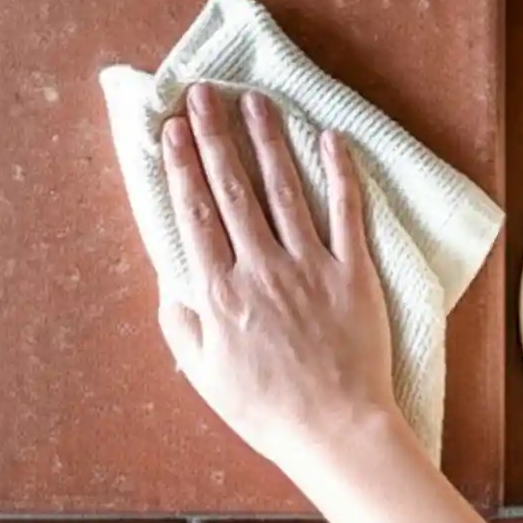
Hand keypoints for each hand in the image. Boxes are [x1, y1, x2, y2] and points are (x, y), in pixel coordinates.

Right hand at [159, 83, 396, 464]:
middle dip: (215, 135)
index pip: (195, 213)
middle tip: (204, 92)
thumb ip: (180, 322)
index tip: (172, 126)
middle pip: (234, 189)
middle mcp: (262, 268)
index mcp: (220, 293)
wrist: (335, 430)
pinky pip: (346, 212)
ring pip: (285, 189)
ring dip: (267, 139)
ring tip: (255, 100)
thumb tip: (168, 276)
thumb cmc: (265, 409)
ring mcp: (311, 265)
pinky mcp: (353, 272)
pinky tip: (329, 137)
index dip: (182, 165)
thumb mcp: (203, 374)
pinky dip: (339, 172)